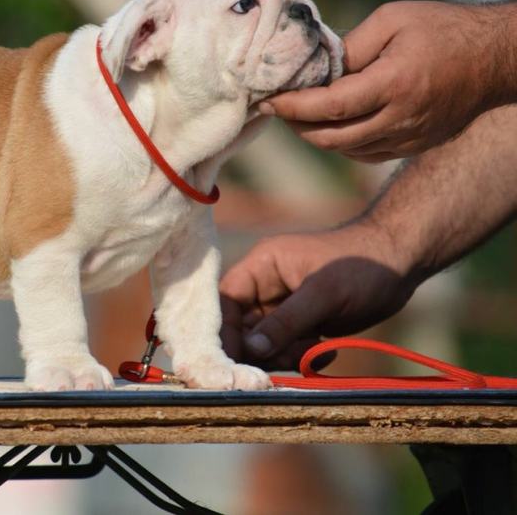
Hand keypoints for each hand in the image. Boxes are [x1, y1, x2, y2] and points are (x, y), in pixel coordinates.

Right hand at [219, 222, 421, 370]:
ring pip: (264, 344)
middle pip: (242, 328)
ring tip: (314, 350)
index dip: (224, 331)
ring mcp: (282, 307)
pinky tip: (326, 351)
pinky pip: (286, 348)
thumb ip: (285, 322)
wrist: (401, 264)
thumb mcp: (322, 293)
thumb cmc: (361, 267)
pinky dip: (301, 356)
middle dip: (262, 349)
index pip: (225, 302)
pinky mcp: (300, 323)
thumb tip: (250, 350)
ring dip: (285, 355)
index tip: (228, 362)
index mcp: (261, 267)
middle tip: (288, 358)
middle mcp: (265, 287)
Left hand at [262, 1, 513, 160]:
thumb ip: (351, 46)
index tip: (268, 100)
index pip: (331, 106)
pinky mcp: (413, 146)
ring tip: (296, 115)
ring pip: (346, 150)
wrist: (494, 59)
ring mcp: (409, 137)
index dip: (293, 107)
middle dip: (296, 125)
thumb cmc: (442, 29)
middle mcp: (401, 118)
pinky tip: (328, 125)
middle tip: (276, 108)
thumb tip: (315, 67)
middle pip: (332, 137)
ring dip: (315, 136)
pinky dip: (340, 143)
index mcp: (395, 83)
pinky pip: (365, 154)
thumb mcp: (393, 19)